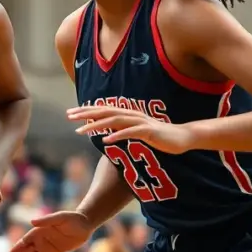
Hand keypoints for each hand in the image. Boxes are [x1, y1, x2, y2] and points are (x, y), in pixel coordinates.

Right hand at [2, 211, 94, 251]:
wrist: (84, 225)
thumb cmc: (72, 218)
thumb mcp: (60, 217)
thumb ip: (46, 220)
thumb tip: (32, 221)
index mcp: (39, 230)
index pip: (25, 240)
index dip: (17, 248)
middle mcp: (38, 238)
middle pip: (23, 250)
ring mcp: (42, 246)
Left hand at [67, 106, 194, 153]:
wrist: (183, 137)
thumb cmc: (159, 136)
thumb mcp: (137, 132)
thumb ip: (123, 129)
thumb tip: (108, 132)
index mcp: (128, 114)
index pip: (104, 110)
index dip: (87, 110)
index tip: (71, 113)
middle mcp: (132, 115)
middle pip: (105, 111)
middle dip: (86, 113)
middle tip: (69, 116)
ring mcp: (140, 122)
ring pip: (115, 121)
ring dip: (96, 125)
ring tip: (81, 130)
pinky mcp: (149, 131)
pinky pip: (130, 133)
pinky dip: (117, 135)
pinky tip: (105, 141)